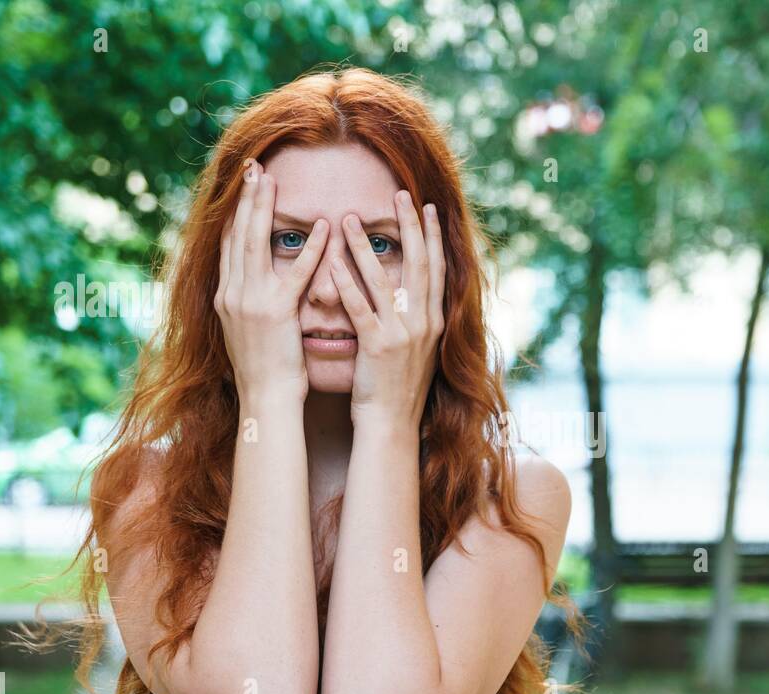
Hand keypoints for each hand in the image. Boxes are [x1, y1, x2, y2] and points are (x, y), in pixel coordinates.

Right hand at [214, 158, 329, 404]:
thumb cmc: (265, 371)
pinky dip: (310, 248)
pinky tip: (324, 226)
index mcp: (226, 297)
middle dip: (244, 199)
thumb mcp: (248, 330)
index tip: (241, 186)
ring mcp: (250, 301)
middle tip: (252, 167)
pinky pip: (296, 273)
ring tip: (271, 179)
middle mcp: (232, 294)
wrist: (265, 401)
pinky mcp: (276, 313)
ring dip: (263, 208)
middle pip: (235, 234)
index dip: (233, 212)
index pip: (227, 244)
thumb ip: (249, 302)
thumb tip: (254, 285)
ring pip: (255, 243)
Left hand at [329, 189, 445, 429]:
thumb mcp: (417, 349)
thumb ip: (416, 319)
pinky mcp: (378, 346)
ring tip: (348, 217)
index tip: (427, 207)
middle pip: (419, 264)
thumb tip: (410, 293)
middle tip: (401, 194)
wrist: (392, 424)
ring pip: (385, 279)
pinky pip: (360, 308)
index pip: (436, 268)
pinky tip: (332, 262)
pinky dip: (346, 282)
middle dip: (410, 227)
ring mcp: (403, 334)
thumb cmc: (399, 388)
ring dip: (365, 245)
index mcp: (434, 320)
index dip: (432, 236)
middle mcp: (423, 322)